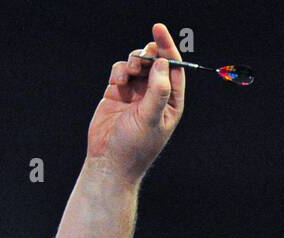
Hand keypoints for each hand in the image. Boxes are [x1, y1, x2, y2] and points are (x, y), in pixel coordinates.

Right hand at [87, 22, 185, 182]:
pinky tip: (116, 84)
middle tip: (140, 60)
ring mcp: (136, 93)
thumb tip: (163, 63)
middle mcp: (155, 94)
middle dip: (147, 55)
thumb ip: (158, 91)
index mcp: (171, 102)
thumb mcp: (151, 118)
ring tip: (127, 75)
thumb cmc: (135, 147)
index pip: (174, 68)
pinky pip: (120, 70)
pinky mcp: (118, 92)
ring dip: (132, 63)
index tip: (159, 30)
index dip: (167, 47)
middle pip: (156, 61)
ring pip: (137, 63)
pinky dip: (118, 71)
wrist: (108, 161)